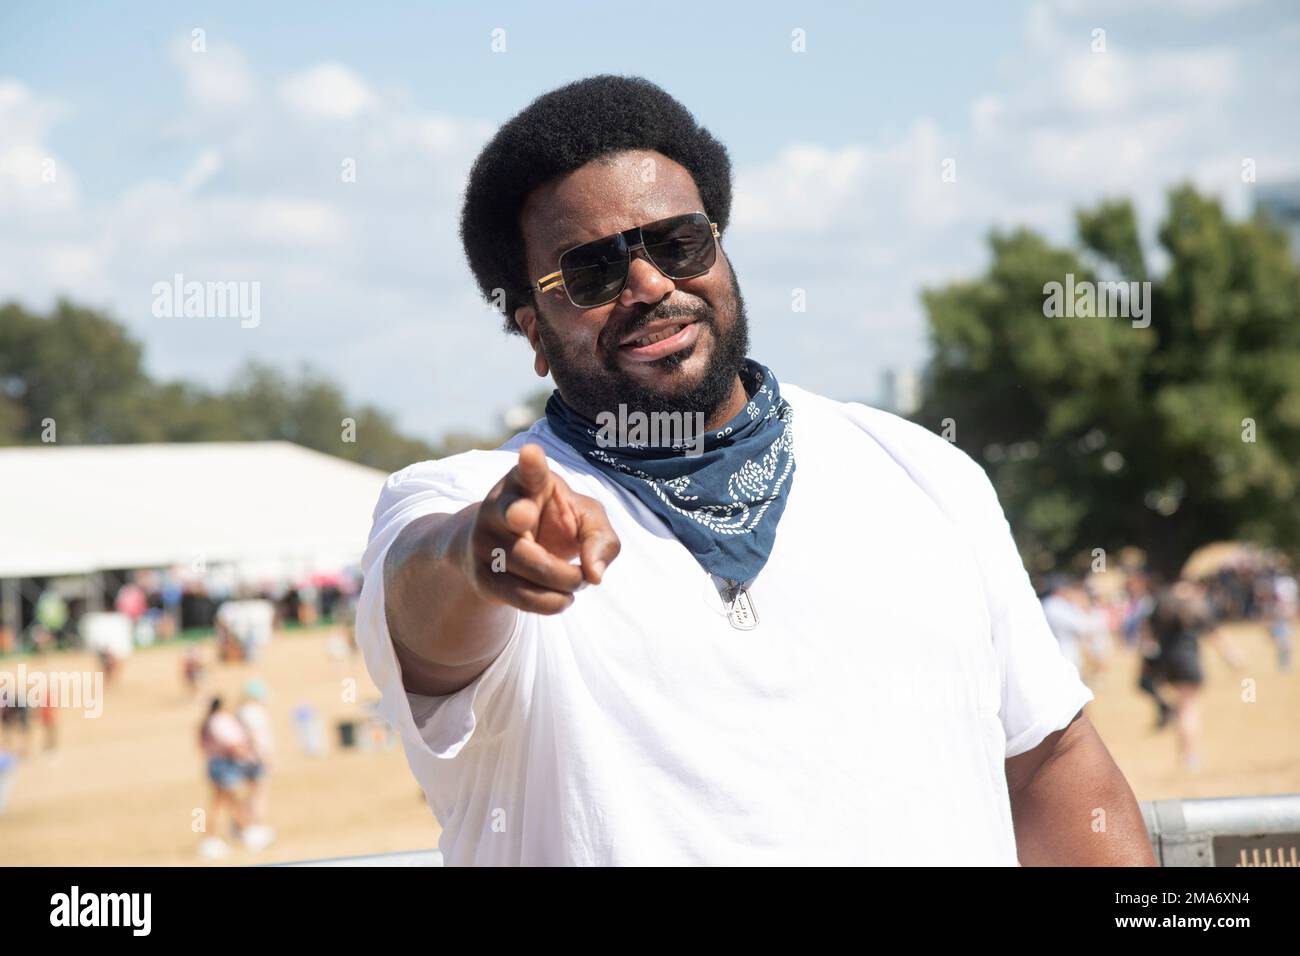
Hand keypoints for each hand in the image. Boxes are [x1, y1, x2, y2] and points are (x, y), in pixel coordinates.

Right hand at [462, 443, 620, 614]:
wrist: (502, 554)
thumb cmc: (553, 525)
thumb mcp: (585, 520)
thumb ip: (602, 538)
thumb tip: (594, 575)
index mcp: (526, 482)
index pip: (529, 471)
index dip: (531, 464)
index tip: (532, 453)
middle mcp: (499, 507)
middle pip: (513, 514)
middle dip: (517, 514)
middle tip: (524, 515)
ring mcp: (486, 542)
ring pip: (534, 567)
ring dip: (568, 580)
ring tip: (578, 579)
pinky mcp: (484, 577)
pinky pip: (525, 597)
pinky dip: (554, 602)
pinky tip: (564, 597)